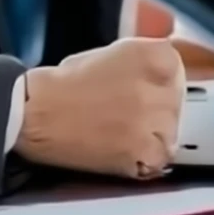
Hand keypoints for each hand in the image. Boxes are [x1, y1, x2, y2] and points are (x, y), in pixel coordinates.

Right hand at [15, 38, 184, 179]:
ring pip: (172, 132)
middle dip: (157, 111)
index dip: (161, 87)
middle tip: (129, 117)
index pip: (178, 72)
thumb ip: (145, 62)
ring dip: (153, 136)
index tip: (147, 94)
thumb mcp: (115, 53)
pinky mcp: (145, 149)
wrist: (36, 112)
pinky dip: (146, 161)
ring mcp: (155, 118)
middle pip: (176, 103)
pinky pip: (161, 159)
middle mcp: (161, 84)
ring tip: (123, 135)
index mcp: (156, 56)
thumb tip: (165, 77)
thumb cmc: (68, 83)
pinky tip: (125, 152)